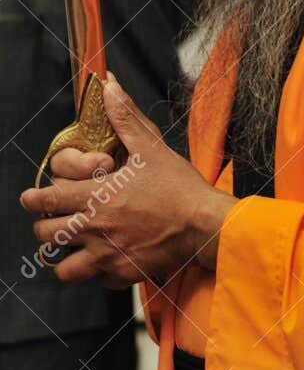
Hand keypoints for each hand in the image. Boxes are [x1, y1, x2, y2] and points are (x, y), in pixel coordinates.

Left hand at [20, 76, 234, 286]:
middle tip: (54, 223)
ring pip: (65, 269)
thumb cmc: (180, 187)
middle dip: (45, 228)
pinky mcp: (126, 274)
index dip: (33, 199)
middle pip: (47, 236)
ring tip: (75, 249)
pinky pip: (101, 282)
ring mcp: (109, 255)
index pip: (48, 199)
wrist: (206, 223)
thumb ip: (125, 119)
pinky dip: (102, 274)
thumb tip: (109, 87)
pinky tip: (112, 260)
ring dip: (66, 259)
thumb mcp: (151, 148)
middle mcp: (96, 228)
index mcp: (97, 197)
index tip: (31, 199)